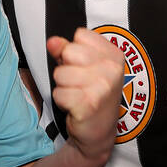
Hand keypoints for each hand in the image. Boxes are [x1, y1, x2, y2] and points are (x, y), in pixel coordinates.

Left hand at [47, 27, 124, 163]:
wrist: (98, 131)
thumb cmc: (91, 95)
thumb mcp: (82, 67)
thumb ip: (66, 50)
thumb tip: (52, 42)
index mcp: (114, 55)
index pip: (80, 35)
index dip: (74, 50)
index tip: (84, 66)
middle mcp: (112, 69)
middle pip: (69, 52)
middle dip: (66, 68)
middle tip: (78, 83)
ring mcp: (102, 87)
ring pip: (60, 74)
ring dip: (63, 86)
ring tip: (77, 95)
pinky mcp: (89, 105)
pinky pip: (58, 93)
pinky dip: (62, 101)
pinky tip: (75, 106)